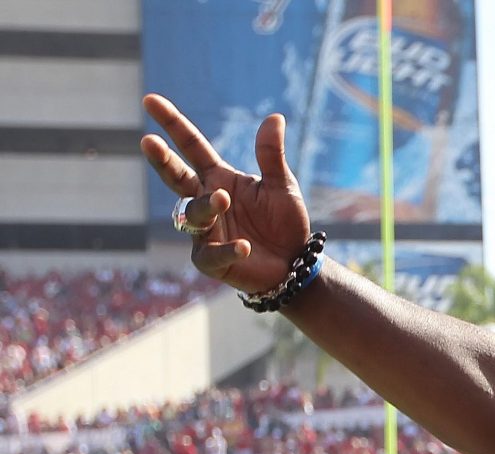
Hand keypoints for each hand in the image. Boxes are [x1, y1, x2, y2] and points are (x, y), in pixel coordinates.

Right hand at [141, 93, 311, 293]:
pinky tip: (243, 246)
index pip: (190, 145)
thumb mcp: (282, 185)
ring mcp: (205, 232)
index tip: (150, 99)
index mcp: (218, 177)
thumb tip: (275, 117)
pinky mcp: (212, 261)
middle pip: (176, 177)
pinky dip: (227, 249)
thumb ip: (271, 155)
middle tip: (149, 142)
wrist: (294, 262)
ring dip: (205, 205)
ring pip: (192, 215)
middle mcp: (205, 200)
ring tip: (222, 199)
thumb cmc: (284, 222)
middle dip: (162, 160)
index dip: (172, 123)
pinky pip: (211, 254)